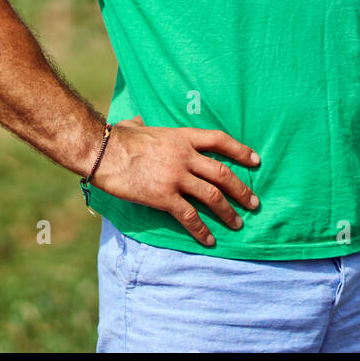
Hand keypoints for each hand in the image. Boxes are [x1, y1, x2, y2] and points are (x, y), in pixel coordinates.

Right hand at [92, 116, 260, 246]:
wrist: (103, 152)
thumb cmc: (119, 137)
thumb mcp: (140, 125)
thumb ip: (147, 124)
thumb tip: (140, 121)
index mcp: (183, 137)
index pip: (220, 140)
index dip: (241, 151)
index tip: (256, 161)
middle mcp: (186, 157)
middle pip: (222, 174)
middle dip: (241, 190)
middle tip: (254, 202)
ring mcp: (176, 178)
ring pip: (212, 197)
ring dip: (228, 212)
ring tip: (238, 223)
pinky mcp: (164, 197)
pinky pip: (189, 216)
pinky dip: (202, 230)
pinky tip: (210, 239)